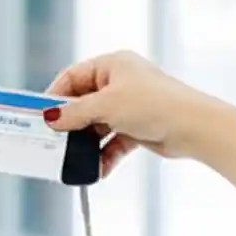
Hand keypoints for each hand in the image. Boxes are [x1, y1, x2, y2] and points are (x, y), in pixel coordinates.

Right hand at [44, 50, 208, 174]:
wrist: (194, 127)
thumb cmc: (153, 105)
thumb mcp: (107, 105)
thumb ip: (76, 113)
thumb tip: (51, 118)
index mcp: (112, 65)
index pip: (73, 77)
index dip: (56, 96)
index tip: (41, 116)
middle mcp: (120, 83)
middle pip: (83, 103)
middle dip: (71, 125)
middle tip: (53, 141)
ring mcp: (129, 106)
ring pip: (98, 126)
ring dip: (87, 144)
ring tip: (74, 160)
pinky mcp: (138, 128)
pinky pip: (114, 142)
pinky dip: (105, 155)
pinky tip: (98, 170)